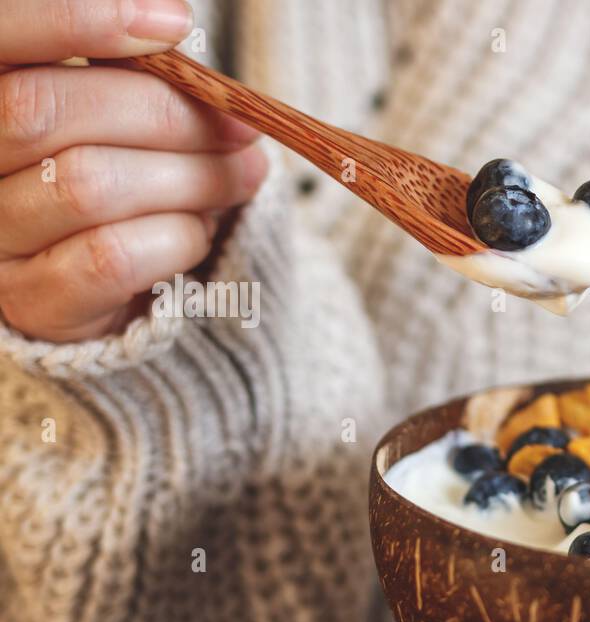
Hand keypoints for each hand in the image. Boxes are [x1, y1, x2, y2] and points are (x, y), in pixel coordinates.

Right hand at [0, 0, 267, 342]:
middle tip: (240, 126)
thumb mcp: (124, 112)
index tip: (175, 23)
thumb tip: (189, 47)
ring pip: (88, 185)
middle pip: (46, 111)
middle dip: (166, 113)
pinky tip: (199, 229)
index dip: (76, 19)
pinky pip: (114, 256)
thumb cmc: (120, 168)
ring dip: (190, 177)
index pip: (0, 32)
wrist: (108, 280)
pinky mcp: (36, 300)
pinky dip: (178, 236)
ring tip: (238, 175)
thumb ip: (138, 76)